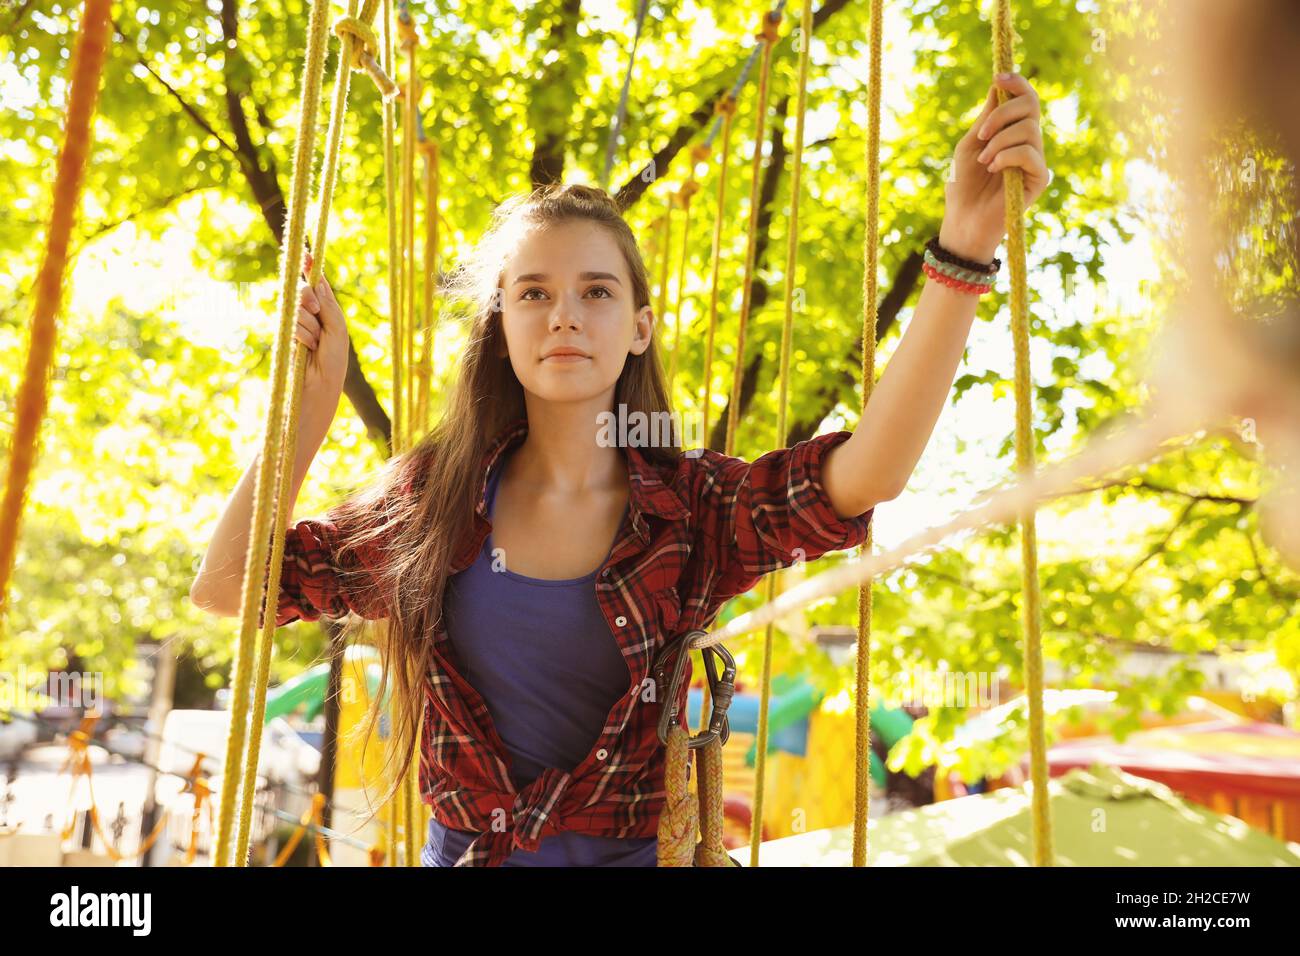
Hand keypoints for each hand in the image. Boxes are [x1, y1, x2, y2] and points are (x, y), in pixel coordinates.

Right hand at [296, 252, 349, 399]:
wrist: (319, 385)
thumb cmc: (333, 360)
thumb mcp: (337, 329)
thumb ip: (328, 305)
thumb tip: (318, 281)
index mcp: (325, 312)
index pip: (316, 287)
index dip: (310, 270)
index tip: (307, 254)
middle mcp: (308, 315)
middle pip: (304, 291)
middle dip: (309, 297)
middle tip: (317, 312)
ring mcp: (294, 324)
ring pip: (299, 308)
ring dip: (311, 326)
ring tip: (317, 344)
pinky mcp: (283, 334)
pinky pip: (292, 322)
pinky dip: (304, 334)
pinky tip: (308, 348)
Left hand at [939, 72, 1049, 262]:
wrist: (963, 220)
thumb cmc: (962, 184)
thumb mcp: (970, 144)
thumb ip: (986, 117)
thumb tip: (998, 86)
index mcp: (1012, 132)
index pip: (1025, 99)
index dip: (1016, 83)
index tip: (998, 78)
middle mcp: (1028, 142)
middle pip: (1031, 106)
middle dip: (1002, 113)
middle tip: (981, 134)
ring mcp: (1035, 160)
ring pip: (1028, 129)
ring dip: (999, 141)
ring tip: (983, 161)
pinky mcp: (1040, 179)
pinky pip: (1030, 153)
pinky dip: (1007, 156)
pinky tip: (993, 169)